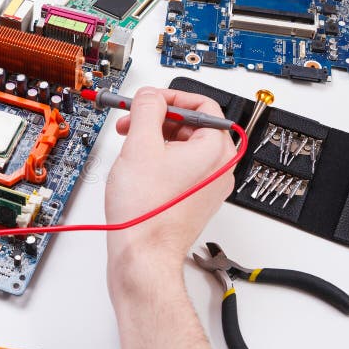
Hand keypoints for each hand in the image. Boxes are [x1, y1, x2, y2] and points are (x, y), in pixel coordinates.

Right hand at [105, 88, 235, 288]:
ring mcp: (208, 187)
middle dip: (158, 119)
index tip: (148, 100)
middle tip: (131, 122)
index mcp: (216, 150)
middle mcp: (219, 168)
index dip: (171, 96)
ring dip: (155, 139)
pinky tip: (136, 168)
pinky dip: (158, 161)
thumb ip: (147, 109)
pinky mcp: (193, 200)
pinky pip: (180, 169)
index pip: (202, 105)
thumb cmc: (146, 212)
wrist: (142, 254)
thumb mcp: (140, 144)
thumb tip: (150, 95)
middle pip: (191, 126)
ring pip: (183, 147)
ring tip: (129, 146)